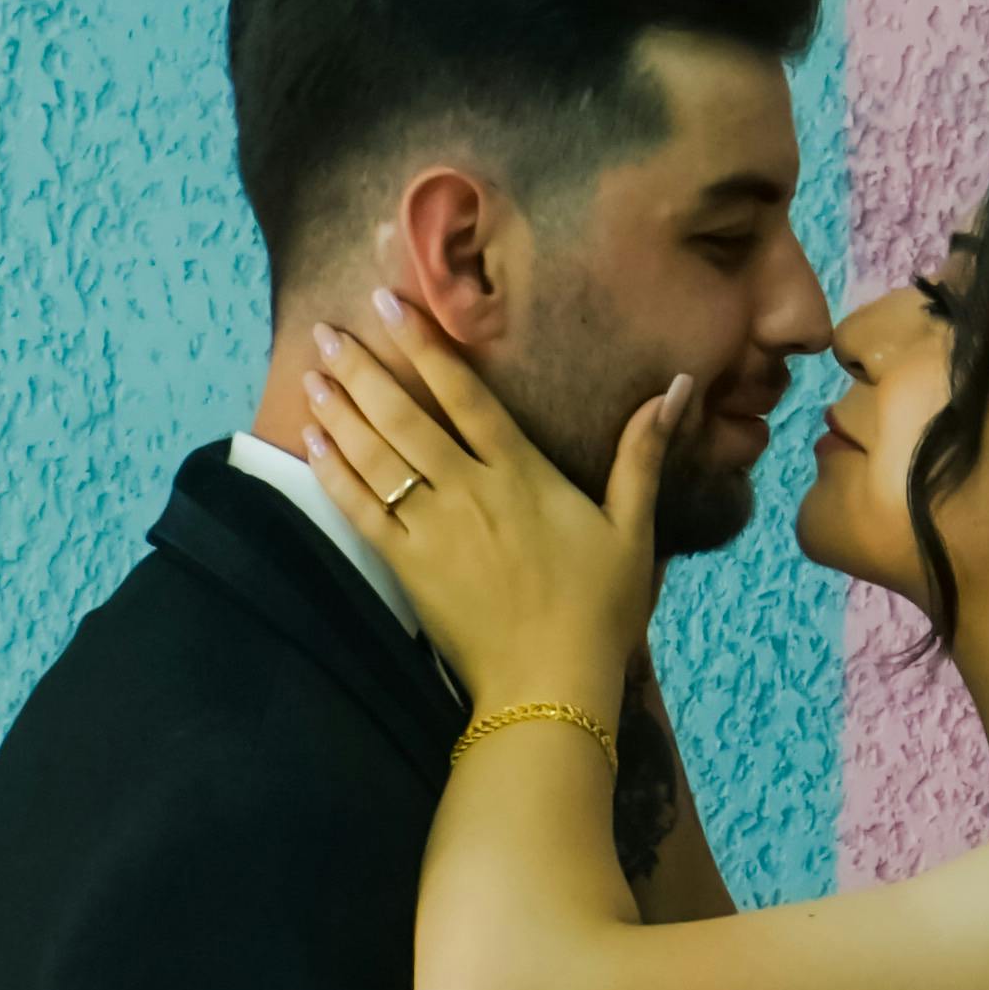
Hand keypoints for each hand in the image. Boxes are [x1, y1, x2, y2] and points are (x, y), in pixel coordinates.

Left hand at [303, 303, 686, 711]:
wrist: (550, 686)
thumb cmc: (599, 610)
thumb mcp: (632, 528)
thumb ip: (643, 454)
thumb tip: (677, 387)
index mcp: (522, 474)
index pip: (466, 394)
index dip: (426, 345)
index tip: (390, 303)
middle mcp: (470, 491)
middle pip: (406, 416)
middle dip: (363, 368)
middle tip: (329, 329)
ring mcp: (434, 528)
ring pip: (377, 456)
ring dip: (341, 410)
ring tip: (311, 372)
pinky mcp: (408, 567)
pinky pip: (362, 509)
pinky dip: (335, 472)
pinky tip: (312, 441)